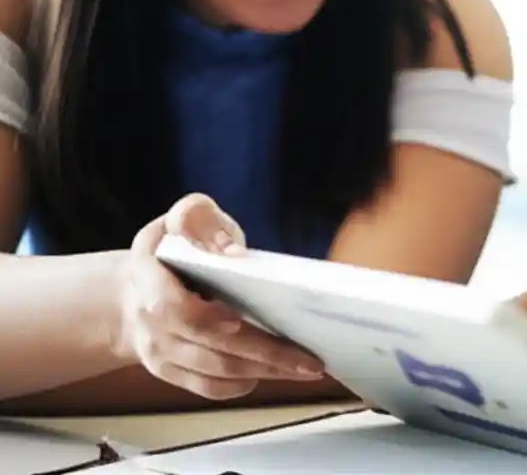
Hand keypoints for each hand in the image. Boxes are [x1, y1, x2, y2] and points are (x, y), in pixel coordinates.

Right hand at [113, 193, 325, 399]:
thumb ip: (197, 217)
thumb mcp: (184, 218)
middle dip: (263, 354)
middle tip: (311, 361)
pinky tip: (274, 373)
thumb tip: (229, 251)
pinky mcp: (172, 372)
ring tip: (307, 369)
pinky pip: (207, 387)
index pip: (171, 309)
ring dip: (263, 372)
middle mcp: (149, 322)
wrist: (136, 287)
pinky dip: (242, 384)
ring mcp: (159, 351)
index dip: (204, 318)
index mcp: (147, 276)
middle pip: (208, 347)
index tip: (237, 319)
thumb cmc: (177, 246)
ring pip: (214, 372)